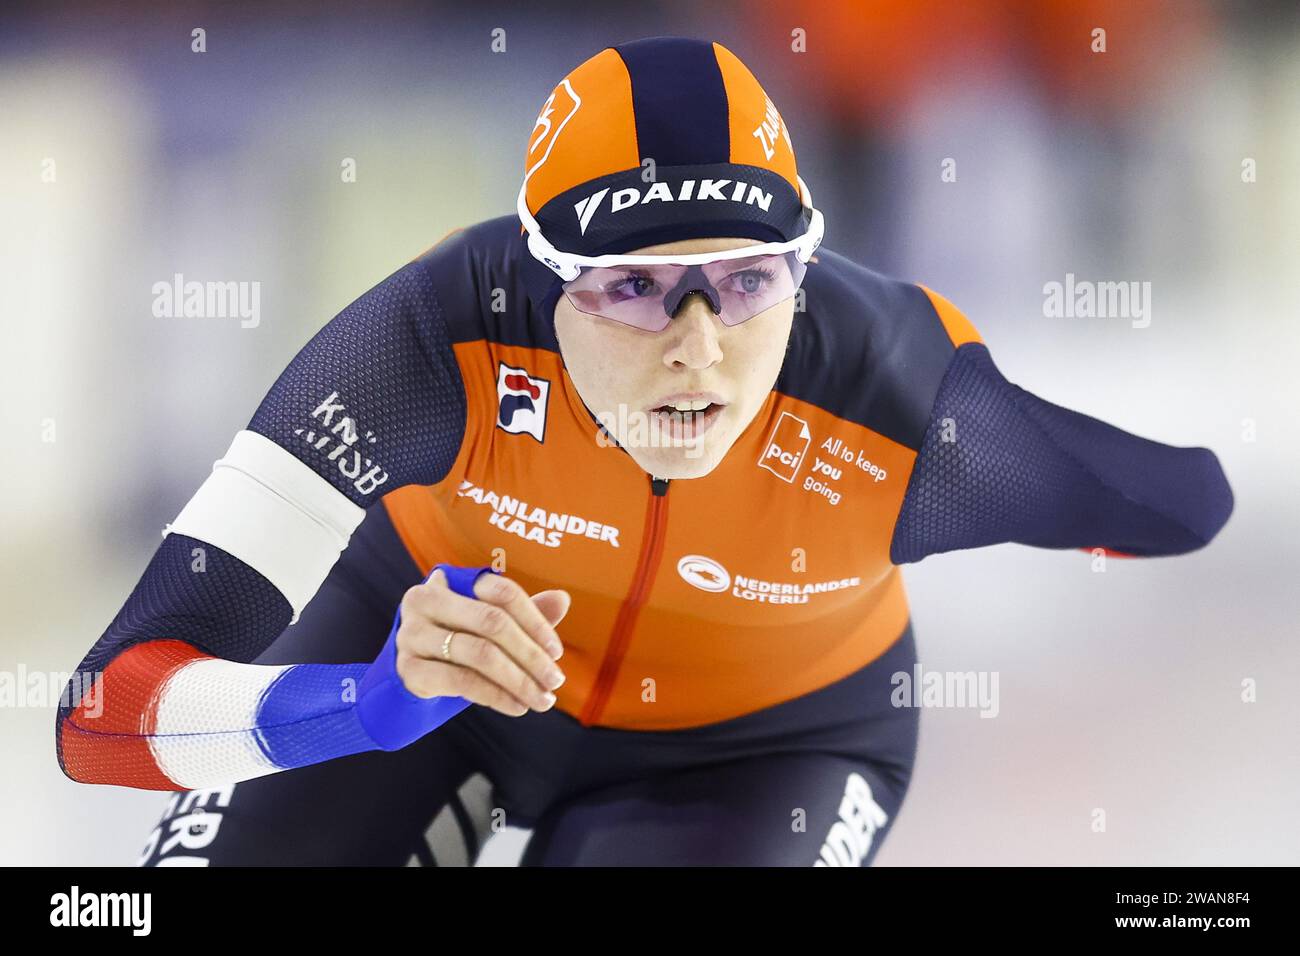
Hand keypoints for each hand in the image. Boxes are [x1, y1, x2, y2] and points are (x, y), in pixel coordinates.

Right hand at [394, 567, 569, 717]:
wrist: (413, 675)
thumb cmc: (458, 642)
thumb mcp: (489, 627)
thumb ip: (522, 614)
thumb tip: (562, 599)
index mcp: (450, 580)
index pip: (502, 592)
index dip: (535, 621)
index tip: (556, 651)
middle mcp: (425, 600)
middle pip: (492, 621)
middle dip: (530, 654)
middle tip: (555, 680)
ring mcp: (413, 634)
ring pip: (480, 654)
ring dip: (519, 680)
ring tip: (543, 699)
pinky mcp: (409, 669)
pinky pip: (462, 681)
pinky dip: (496, 696)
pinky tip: (517, 706)